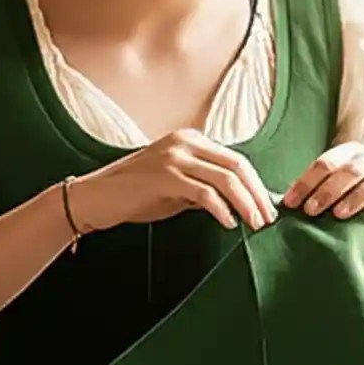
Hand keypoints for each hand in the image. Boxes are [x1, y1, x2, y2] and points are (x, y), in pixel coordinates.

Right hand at [67, 129, 278, 232]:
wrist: (96, 198)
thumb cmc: (135, 195)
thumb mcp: (176, 187)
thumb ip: (204, 188)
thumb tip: (237, 204)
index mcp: (191, 140)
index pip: (236, 159)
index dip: (256, 184)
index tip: (266, 207)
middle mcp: (185, 142)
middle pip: (237, 165)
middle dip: (258, 194)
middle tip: (268, 219)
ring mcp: (175, 157)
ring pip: (226, 178)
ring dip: (246, 203)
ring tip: (255, 224)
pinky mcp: (165, 176)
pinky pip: (204, 193)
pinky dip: (221, 209)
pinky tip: (228, 223)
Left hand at [282, 142, 363, 218]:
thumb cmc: (363, 201)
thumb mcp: (340, 193)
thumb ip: (318, 193)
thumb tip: (284, 205)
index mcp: (353, 155)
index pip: (326, 163)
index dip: (306, 183)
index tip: (290, 204)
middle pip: (350, 170)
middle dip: (327, 191)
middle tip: (311, 211)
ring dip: (357, 196)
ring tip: (340, 214)